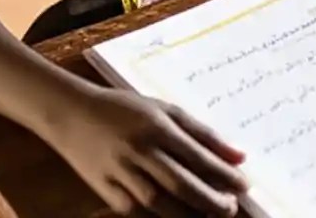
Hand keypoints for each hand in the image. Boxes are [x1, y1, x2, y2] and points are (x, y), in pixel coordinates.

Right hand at [37, 85, 247, 215]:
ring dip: (189, 214)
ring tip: (208, 214)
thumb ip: (202, 133)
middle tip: (230, 208)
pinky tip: (177, 214)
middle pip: (182, 184)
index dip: (224, 174)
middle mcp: (139, 150)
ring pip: (160, 204)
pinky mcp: (105, 190)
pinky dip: (159, 217)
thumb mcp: (164, 109)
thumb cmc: (124, 109)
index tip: (244, 185)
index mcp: (156, 126)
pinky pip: (137, 212)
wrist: (72, 113)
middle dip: (211, 200)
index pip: (198, 156)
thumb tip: (239, 156)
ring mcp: (120, 172)